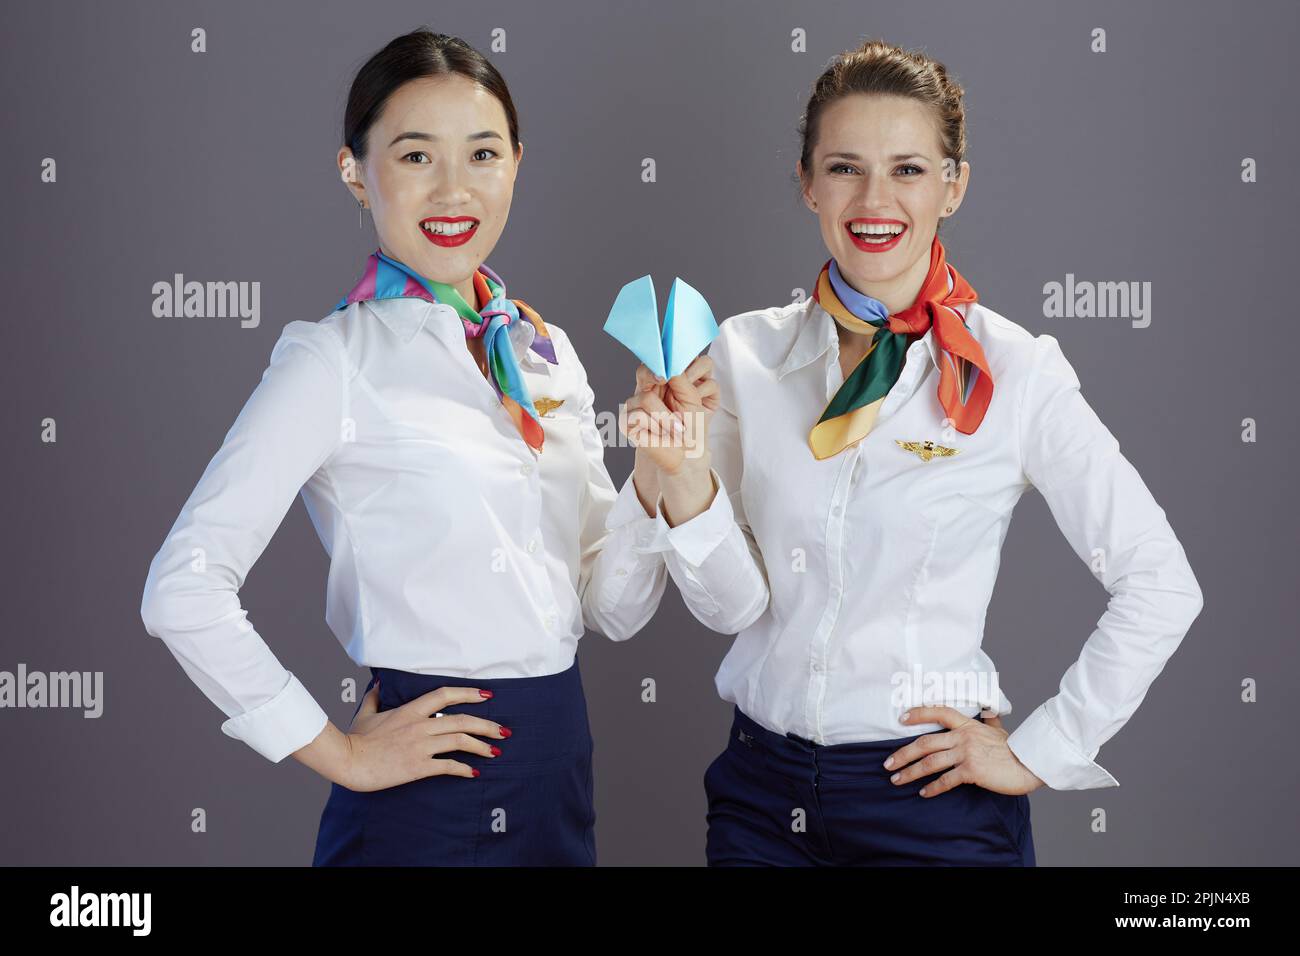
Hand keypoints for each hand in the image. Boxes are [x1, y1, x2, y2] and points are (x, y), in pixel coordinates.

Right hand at [341, 680, 508, 791]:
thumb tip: (377, 684)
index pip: (445, 695)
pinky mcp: (418, 766)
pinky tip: (474, 773)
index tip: (487, 695)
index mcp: (410, 710)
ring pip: (460, 741)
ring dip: (482, 746)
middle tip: (504, 731)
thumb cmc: (355, 738)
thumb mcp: (366, 713)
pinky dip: (464, 769)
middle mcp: (420, 725)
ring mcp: (420, 746)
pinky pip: (448, 766)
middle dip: (487, 725)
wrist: (348, 761)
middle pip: (462, 720)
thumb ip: (375, 697)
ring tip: (495, 751)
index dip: (469, 693)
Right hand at [619, 355, 718, 476]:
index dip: (661, 362)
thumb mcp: (691, 397)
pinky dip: (656, 427)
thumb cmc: (691, 427)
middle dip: (659, 379)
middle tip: (665, 382)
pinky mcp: (626, 422)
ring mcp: (633, 406)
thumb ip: (680, 377)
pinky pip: (639, 416)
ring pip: (646, 398)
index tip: (670, 369)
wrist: (687, 454)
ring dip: (666, 417)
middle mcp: (645, 391)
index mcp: (660, 383)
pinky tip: (662, 434)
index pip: (654, 363)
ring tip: (676, 428)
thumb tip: (668, 362)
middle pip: (643, 372)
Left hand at [883, 705, 1044, 797]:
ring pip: (930, 762)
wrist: (1029, 764)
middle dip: (902, 754)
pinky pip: (946, 780)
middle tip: (888, 764)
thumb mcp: (999, 729)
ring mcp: (967, 754)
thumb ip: (989, 720)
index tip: (902, 718)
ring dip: (910, 772)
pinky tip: (923, 792)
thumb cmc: (1014, 748)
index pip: (939, 712)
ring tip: (897, 780)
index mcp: (968, 725)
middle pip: (924, 743)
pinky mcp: (972, 771)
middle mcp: (964, 737)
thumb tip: (988, 710)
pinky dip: (932, 787)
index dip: (919, 714)